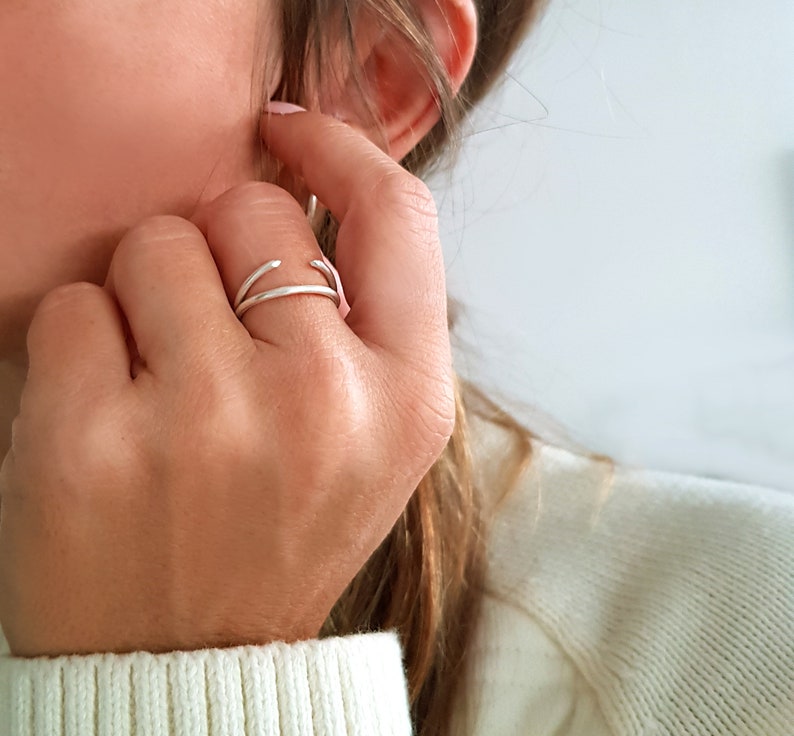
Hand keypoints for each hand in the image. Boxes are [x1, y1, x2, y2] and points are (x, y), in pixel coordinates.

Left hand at [0, 110, 454, 656]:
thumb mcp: (375, 436)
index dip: (339, 149)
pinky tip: (109, 414)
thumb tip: (304, 191)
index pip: (396, 216)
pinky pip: (73, 305)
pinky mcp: (92, 442)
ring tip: (164, 384)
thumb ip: (363, 319)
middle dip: (222, 247)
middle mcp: (321, 403)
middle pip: (251, 211)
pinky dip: (81, 343)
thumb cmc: (284, 531)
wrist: (194, 660)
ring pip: (153, 244)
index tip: (287, 132)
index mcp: (406, 401)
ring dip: (147, 294)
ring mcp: (207, 422)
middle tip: (218, 336)